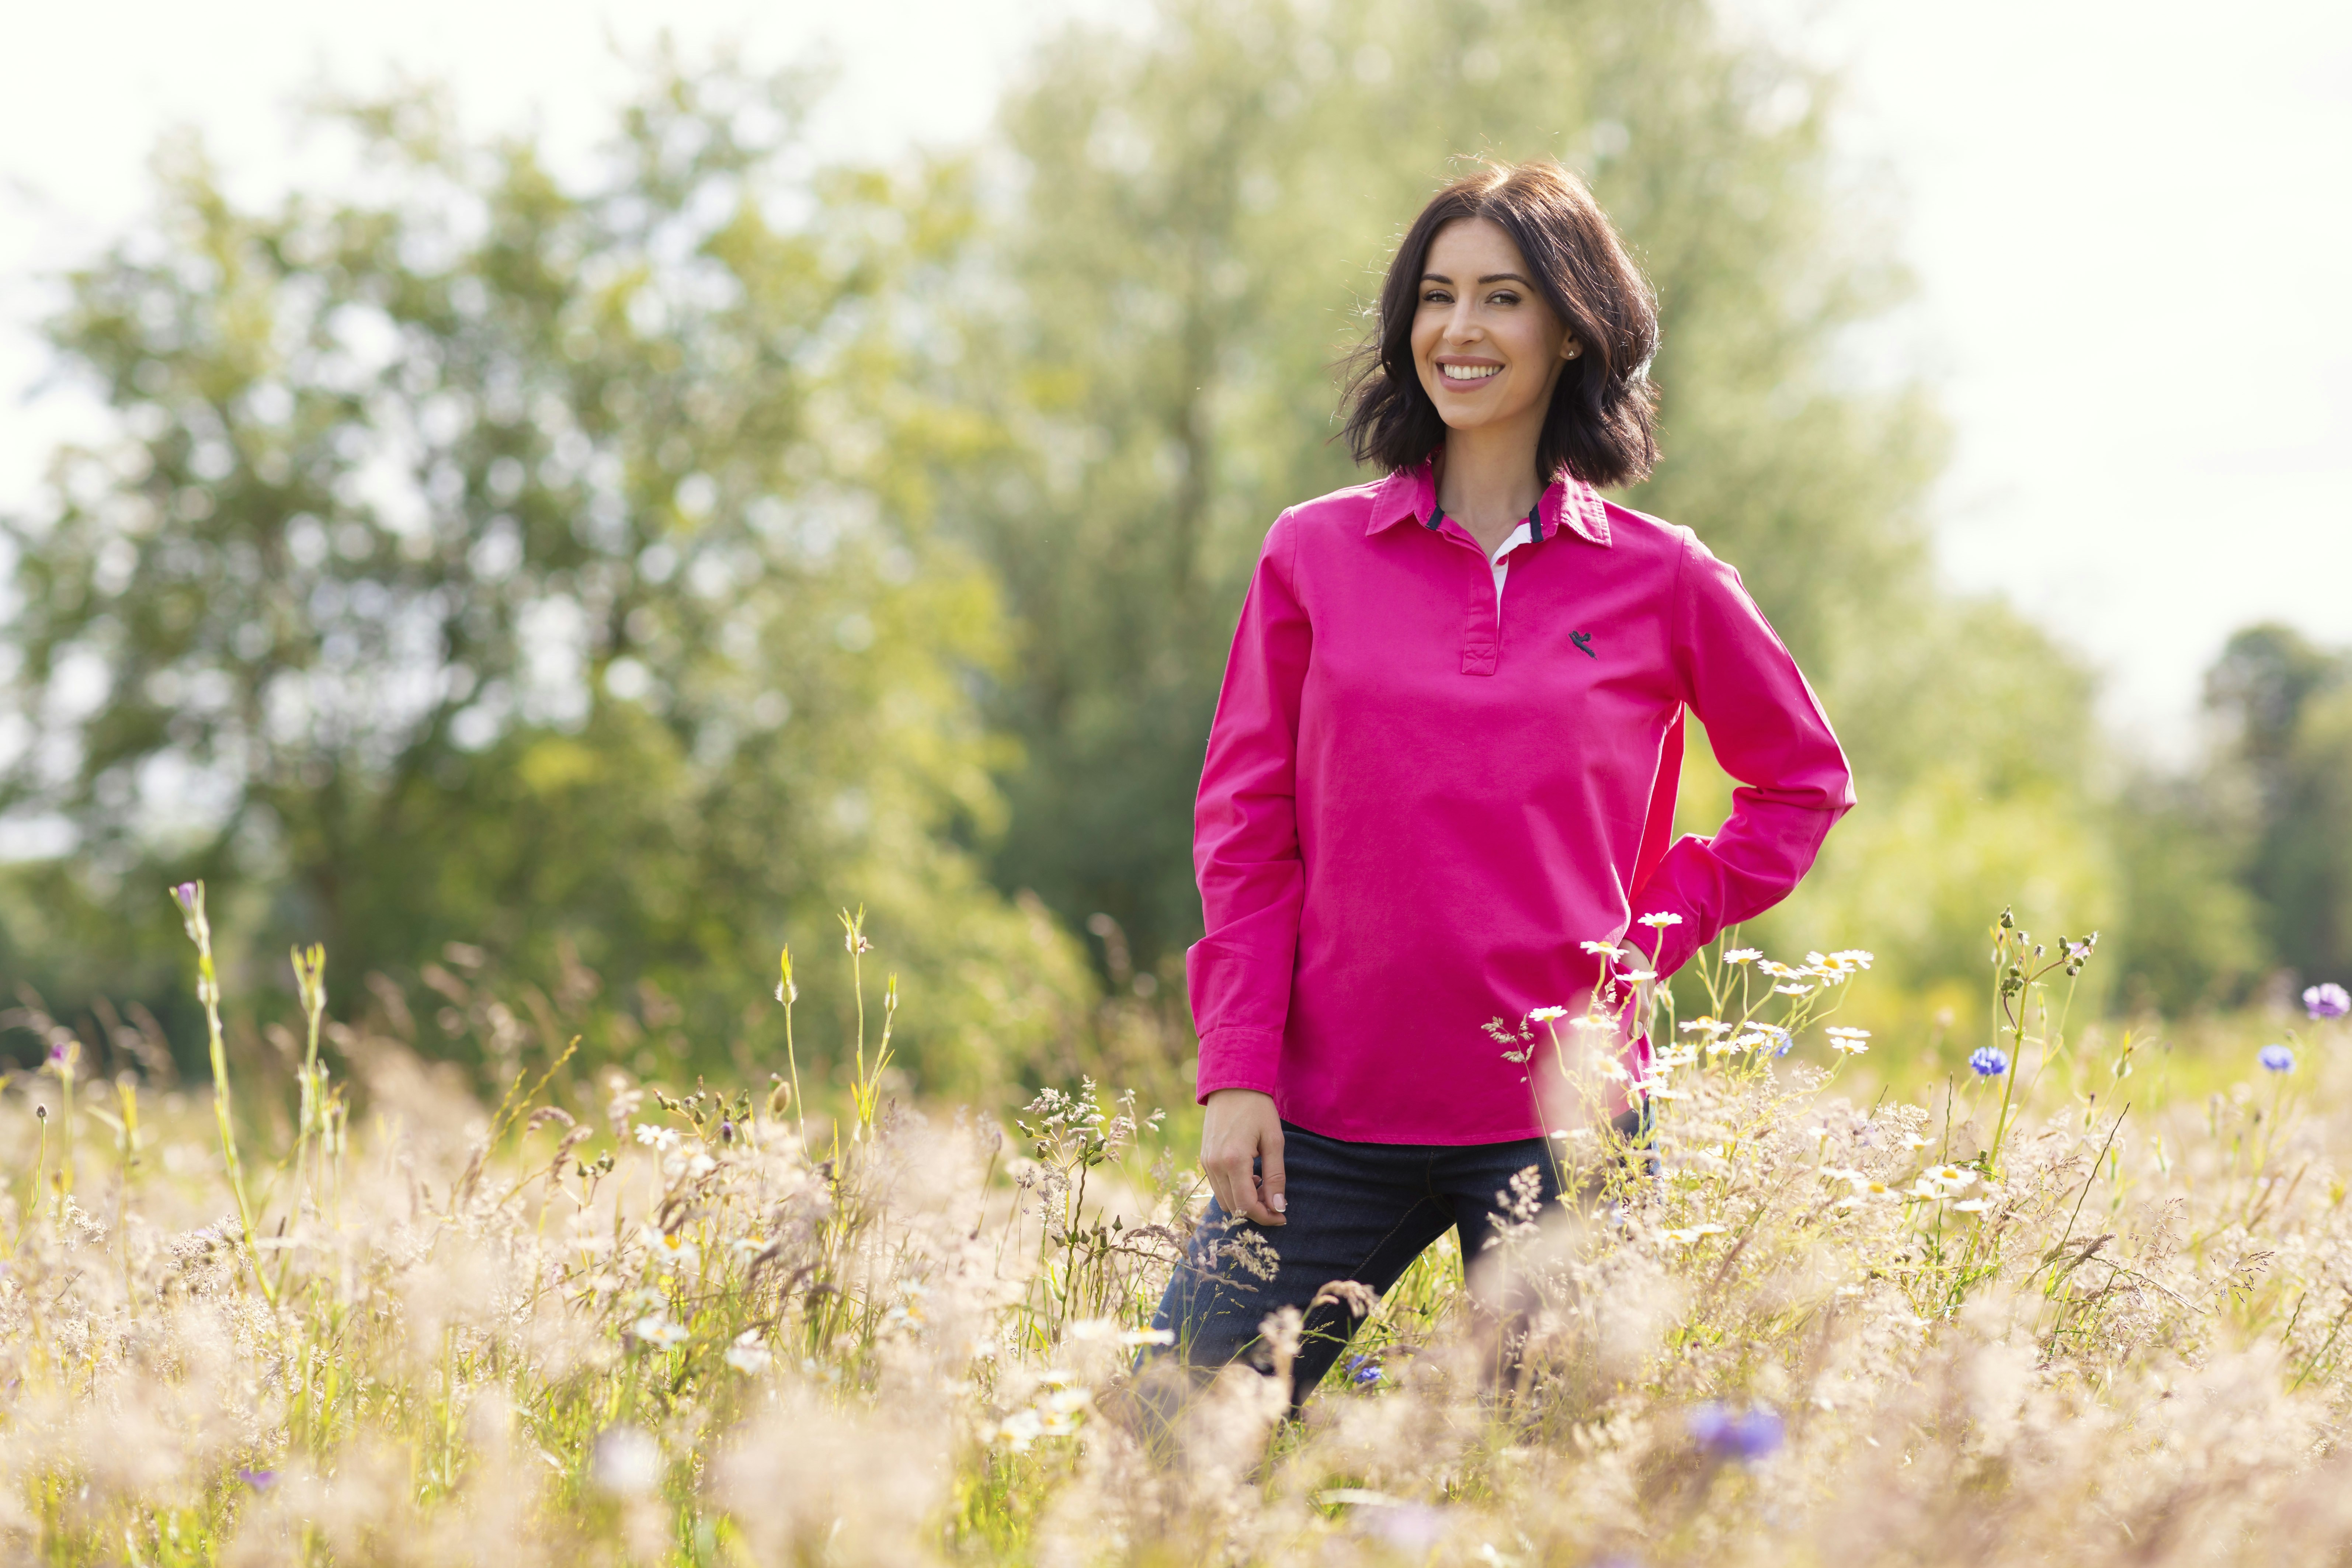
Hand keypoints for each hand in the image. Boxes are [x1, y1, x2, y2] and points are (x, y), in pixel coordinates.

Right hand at [1200, 1088, 1284, 1225]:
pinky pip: (1217, 1186)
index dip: (1266, 1216)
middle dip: (1256, 1211)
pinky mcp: (1204, 1158)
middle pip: (1234, 1207)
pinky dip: (1234, 1190)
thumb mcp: (1274, 1141)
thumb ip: (1276, 1177)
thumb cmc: (1258, 1109)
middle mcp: (1215, 1165)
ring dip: (1244, 1201)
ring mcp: (1206, 1162)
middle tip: (1275, 1201)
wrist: (1232, 1085)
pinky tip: (1249, 1175)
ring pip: (1224, 1199)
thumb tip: (1279, 1207)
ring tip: (1262, 1184)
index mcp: (1233, 1160)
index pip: (1246, 1205)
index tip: (1282, 1216)